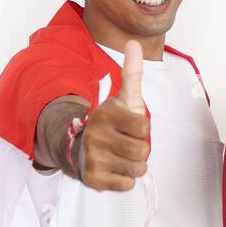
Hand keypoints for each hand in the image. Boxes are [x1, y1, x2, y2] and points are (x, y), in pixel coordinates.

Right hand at [79, 40, 150, 190]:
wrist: (81, 146)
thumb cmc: (111, 122)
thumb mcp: (123, 97)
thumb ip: (131, 73)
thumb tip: (134, 42)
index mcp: (106, 114)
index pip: (144, 127)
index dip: (141, 128)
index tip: (129, 125)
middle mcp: (96, 136)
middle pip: (143, 151)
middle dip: (140, 149)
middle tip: (125, 143)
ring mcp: (93, 158)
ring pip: (137, 168)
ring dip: (134, 164)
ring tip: (120, 155)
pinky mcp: (93, 179)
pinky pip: (127, 184)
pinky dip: (125, 179)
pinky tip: (113, 167)